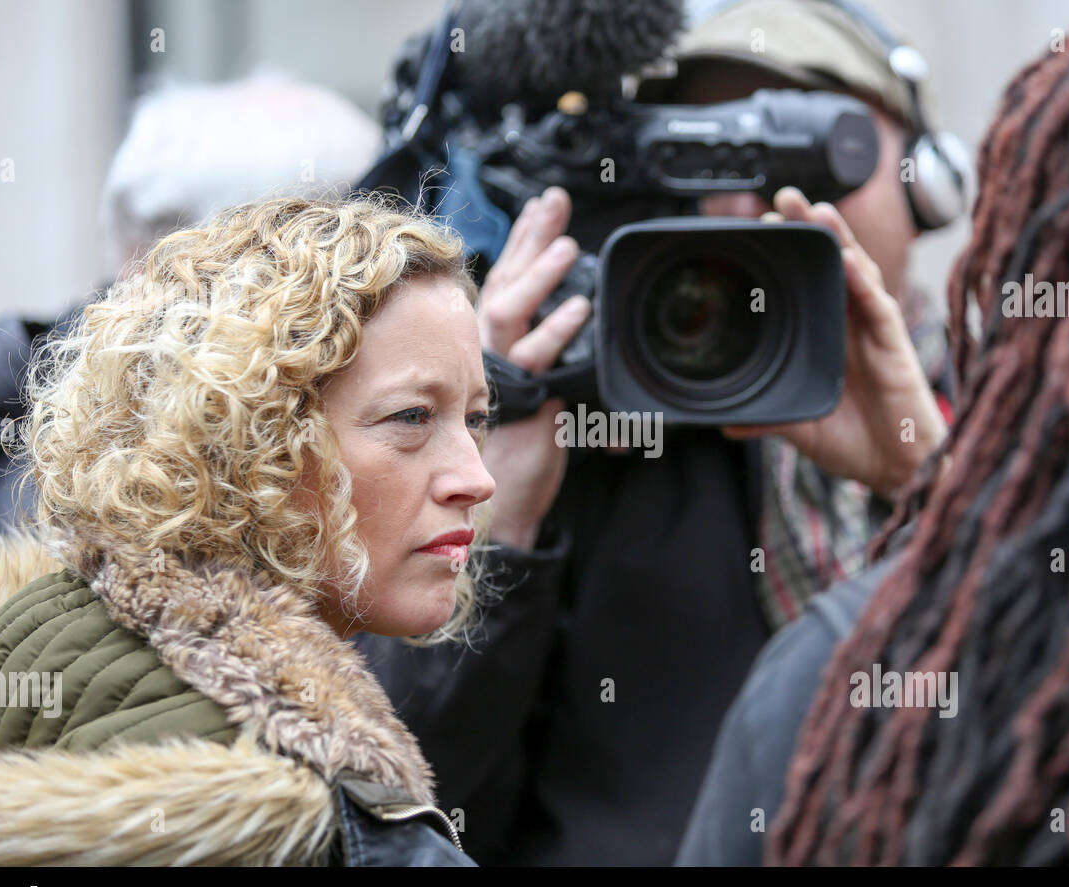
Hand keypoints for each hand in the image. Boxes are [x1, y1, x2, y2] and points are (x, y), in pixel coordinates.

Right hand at [476, 186, 589, 548]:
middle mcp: (488, 352)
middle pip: (506, 280)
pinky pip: (536, 356)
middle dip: (530, 238)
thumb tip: (571, 332)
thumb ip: (548, 362)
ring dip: (539, 276)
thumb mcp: (535, 394)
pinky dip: (557, 331)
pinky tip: (579, 308)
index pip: (507, 281)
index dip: (523, 242)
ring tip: (567, 246)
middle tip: (553, 203)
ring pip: (511, 310)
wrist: (506, 502)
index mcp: (493, 346)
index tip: (541, 209)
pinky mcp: (519, 397)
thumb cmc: (517, 452)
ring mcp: (500, 372)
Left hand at [722, 187, 947, 499]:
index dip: (790, 256)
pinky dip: (863, 281)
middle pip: (832, 265)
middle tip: (783, 197)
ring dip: (838, 239)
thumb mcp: (801, 426)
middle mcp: (852, 325)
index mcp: (829, 336)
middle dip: (811, 229)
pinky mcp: (893, 346)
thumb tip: (726, 424)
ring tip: (816, 208)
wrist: (895, 470)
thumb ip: (768, 418)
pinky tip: (849, 258)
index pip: (808, 284)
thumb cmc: (855, 441)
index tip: (761, 227)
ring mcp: (873, 331)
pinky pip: (877, 307)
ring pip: (857, 273)